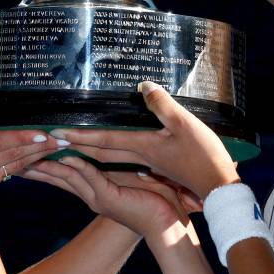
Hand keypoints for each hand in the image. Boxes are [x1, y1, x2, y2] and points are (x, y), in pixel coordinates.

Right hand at [0, 104, 59, 232]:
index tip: (43, 131)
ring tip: (54, 148)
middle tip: (62, 139)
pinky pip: (4, 176)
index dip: (23, 137)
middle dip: (39, 146)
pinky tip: (32, 159)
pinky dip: (21, 167)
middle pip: (13, 155)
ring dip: (35, 157)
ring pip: (12, 167)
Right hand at [21, 156, 194, 238]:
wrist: (168, 224)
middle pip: (57, 176)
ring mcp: (98, 197)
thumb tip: (111, 143)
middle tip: (15, 154)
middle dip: (36, 165)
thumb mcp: (132, 176)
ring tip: (32, 151)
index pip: (64, 174)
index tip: (28, 153)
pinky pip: (89, 177)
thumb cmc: (155, 200)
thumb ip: (117, 164)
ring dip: (51, 162)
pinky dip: (77, 166)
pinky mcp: (109, 197)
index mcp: (95, 189)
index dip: (45, 164)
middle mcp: (92, 194)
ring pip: (68, 176)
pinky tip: (65, 156)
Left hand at [50, 82, 240, 198]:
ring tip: (76, 144)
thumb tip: (142, 86)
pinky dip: (113, 154)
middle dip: (78, 145)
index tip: (58, 132)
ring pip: (112, 158)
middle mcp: (141, 158)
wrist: (218, 187)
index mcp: (143, 147)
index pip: (104, 140)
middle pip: (102, 152)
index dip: (80, 135)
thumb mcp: (184, 124)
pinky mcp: (160, 167)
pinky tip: (112, 152)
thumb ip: (162, 105)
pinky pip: (127, 160)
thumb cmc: (203, 156)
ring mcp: (150, 165)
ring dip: (92, 151)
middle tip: (55, 140)